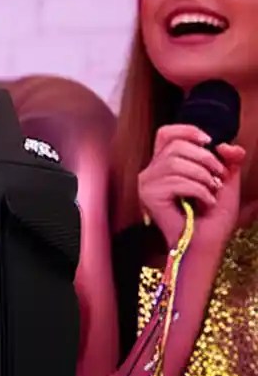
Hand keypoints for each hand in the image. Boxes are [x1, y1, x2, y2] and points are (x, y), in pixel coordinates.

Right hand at [138, 124, 244, 250]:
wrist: (207, 244)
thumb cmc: (214, 218)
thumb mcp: (227, 181)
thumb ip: (230, 160)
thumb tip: (228, 145)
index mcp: (165, 166)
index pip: (165, 134)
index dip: (187, 131)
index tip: (209, 142)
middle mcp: (151, 173)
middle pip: (174, 147)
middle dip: (204, 158)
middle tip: (218, 178)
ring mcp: (147, 185)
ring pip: (174, 163)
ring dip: (202, 176)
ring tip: (212, 191)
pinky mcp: (148, 197)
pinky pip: (175, 181)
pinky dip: (199, 190)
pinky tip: (206, 202)